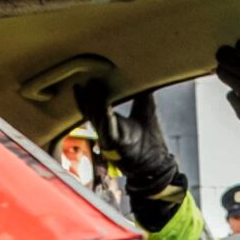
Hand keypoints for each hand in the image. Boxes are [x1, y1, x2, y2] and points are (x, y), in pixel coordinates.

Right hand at [76, 83, 187, 228]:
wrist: (157, 164)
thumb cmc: (151, 140)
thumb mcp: (146, 111)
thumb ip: (143, 94)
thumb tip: (145, 75)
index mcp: (111, 125)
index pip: (93, 109)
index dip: (86, 98)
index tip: (82, 83)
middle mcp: (107, 133)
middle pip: (92, 113)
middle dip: (87, 98)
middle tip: (85, 81)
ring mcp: (111, 140)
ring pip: (98, 120)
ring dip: (94, 104)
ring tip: (92, 87)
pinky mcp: (120, 146)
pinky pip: (110, 130)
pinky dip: (107, 118)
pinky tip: (105, 106)